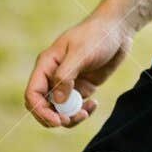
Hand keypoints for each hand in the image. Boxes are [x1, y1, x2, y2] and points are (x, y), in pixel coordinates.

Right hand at [24, 13, 132, 128]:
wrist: (118, 30)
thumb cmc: (97, 35)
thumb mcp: (81, 53)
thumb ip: (66, 76)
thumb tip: (58, 100)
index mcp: (46, 65)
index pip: (33, 93)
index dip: (40, 110)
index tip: (57, 121)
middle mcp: (54, 75)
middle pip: (44, 106)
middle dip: (55, 117)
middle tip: (73, 119)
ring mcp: (68, 83)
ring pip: (60, 110)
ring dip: (71, 116)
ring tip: (86, 112)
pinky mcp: (82, 87)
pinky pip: (76, 107)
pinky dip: (83, 110)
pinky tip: (94, 104)